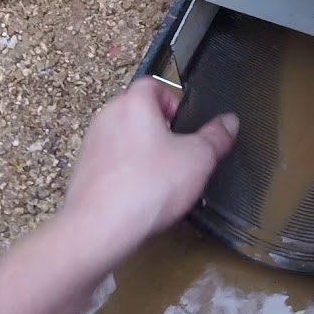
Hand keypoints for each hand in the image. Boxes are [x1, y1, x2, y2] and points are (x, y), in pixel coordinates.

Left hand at [62, 78, 238, 252]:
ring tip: (163, 179)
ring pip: (125, 139)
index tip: (185, 125)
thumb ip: (216, 137)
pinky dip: (128, 174)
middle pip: (139, 112)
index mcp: (134, 104)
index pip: (154, 85)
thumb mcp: (198, 159)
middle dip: (161, 130)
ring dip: (144, 153)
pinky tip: (143, 197)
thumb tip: (229, 122)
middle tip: (179, 154)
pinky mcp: (84, 171)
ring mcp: (92, 145)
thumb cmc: (146, 188)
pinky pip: (113, 164)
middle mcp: (107, 117)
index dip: (174, 102)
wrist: (100, 228)